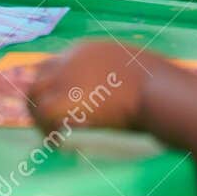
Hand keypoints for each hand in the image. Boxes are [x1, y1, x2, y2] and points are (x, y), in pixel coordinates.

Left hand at [24, 40, 153, 133]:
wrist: (162, 93)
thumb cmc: (162, 85)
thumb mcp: (137, 69)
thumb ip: (120, 75)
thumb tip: (121, 93)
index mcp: (87, 50)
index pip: (54, 64)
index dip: (53, 85)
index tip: (58, 104)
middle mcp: (70, 59)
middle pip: (39, 76)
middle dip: (40, 99)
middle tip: (49, 124)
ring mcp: (65, 77)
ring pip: (35, 94)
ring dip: (40, 116)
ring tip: (53, 137)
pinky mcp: (65, 99)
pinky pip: (44, 114)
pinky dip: (48, 129)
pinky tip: (60, 145)